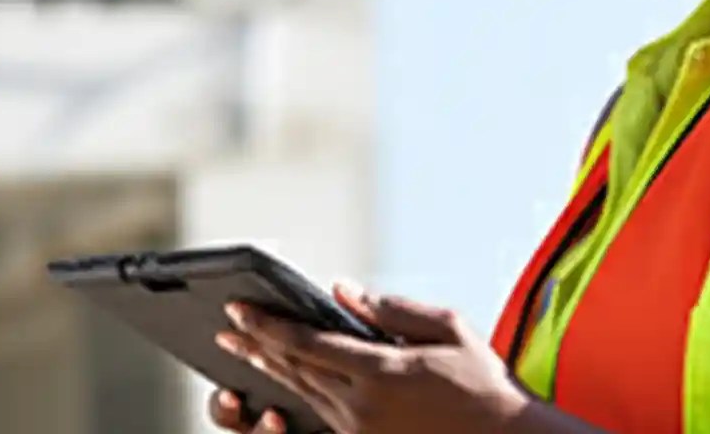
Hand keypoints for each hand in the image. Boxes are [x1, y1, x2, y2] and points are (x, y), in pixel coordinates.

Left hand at [210, 283, 529, 433]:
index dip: (267, 325)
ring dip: (271, 369)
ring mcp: (360, 431)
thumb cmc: (483, 381)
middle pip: (294, 370)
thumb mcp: (447, 329)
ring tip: (246, 350)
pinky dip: (297, 393)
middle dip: (257, 346)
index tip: (238, 309)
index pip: (306, 343)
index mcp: (381, 372)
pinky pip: (321, 414)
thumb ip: (391, 309)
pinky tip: (286, 382)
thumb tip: (344, 290)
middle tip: (227, 328)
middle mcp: (361, 406)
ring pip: (303, 394)